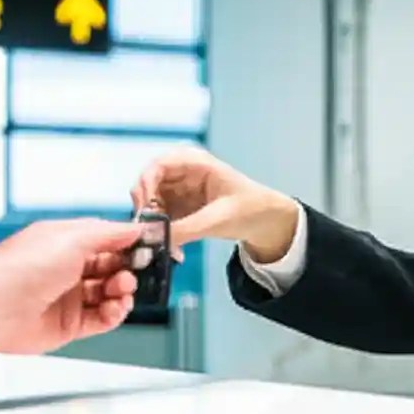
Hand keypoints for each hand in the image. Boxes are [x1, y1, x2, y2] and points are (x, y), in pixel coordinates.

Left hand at [0, 218, 143, 353]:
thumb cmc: (23, 267)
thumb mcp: (74, 238)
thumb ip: (110, 234)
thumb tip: (135, 229)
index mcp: (65, 242)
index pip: (105, 241)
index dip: (127, 245)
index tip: (147, 248)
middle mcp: (66, 269)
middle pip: (110, 269)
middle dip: (127, 270)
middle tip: (136, 273)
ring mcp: (67, 298)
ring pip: (108, 295)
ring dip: (122, 293)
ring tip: (123, 291)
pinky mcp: (67, 325)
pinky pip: (100, 320)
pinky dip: (114, 315)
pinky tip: (115, 309)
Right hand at [131, 146, 298, 262]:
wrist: (268, 221)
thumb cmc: (251, 208)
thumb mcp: (218, 220)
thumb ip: (185, 229)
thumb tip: (154, 238)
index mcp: (195, 163)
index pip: (157, 167)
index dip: (145, 187)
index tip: (145, 212)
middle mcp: (182, 173)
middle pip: (147, 187)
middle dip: (147, 213)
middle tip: (151, 236)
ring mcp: (179, 191)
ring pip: (150, 206)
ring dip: (155, 228)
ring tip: (169, 249)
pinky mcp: (179, 208)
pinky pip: (160, 220)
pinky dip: (163, 235)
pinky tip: (176, 251)